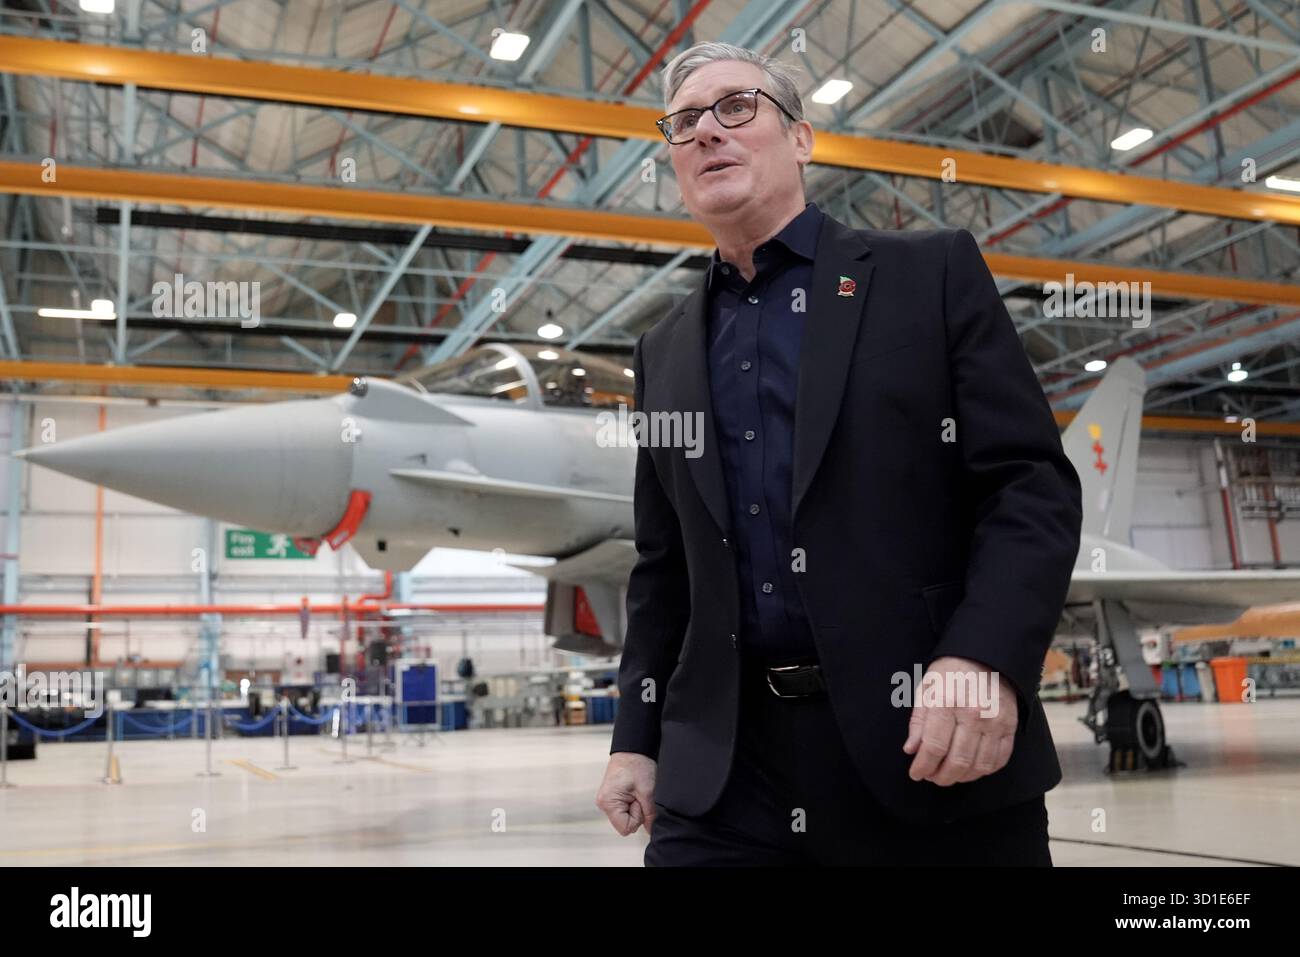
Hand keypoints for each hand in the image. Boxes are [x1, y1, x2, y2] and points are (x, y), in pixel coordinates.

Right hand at [596, 752, 657, 835]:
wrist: (633, 748)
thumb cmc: (637, 765)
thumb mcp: (647, 792)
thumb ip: (649, 814)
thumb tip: (650, 829)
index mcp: (608, 802)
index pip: (626, 828)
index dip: (637, 818)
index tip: (639, 801)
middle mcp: (603, 803)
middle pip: (624, 824)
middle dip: (636, 812)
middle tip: (638, 794)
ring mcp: (606, 800)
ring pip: (624, 817)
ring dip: (633, 807)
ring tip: (634, 791)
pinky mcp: (611, 796)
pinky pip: (623, 809)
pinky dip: (630, 803)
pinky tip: (632, 791)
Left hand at [902, 655, 1016, 785]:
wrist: (985, 656)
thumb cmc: (950, 672)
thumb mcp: (926, 689)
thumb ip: (918, 722)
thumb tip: (911, 750)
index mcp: (947, 703)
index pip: (934, 748)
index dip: (923, 766)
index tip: (916, 773)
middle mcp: (973, 714)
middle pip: (957, 761)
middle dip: (941, 776)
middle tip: (932, 776)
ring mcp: (995, 722)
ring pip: (979, 766)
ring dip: (962, 777)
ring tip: (949, 774)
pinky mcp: (1010, 727)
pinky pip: (998, 760)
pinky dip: (983, 770)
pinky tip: (971, 768)